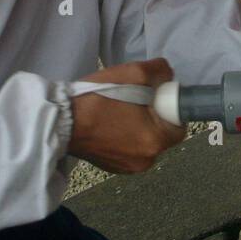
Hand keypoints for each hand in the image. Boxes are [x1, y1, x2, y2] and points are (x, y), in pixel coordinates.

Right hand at [68, 58, 184, 173]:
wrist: (60, 120)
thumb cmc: (98, 98)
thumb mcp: (134, 72)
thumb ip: (160, 71)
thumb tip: (167, 77)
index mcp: (155, 141)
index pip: (179, 126)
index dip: (170, 108)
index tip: (156, 96)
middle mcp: (146, 160)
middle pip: (162, 135)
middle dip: (154, 117)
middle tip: (136, 99)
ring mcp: (128, 167)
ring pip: (145, 142)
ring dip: (139, 127)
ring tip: (119, 110)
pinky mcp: (113, 167)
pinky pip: (129, 149)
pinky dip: (125, 137)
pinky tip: (109, 123)